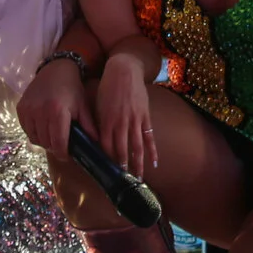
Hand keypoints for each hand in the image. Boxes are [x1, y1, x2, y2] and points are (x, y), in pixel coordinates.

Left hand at [96, 47, 156, 176]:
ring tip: (138, 178)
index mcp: (106, 121)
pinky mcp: (145, 116)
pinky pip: (149, 137)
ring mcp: (134, 120)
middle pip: (121, 150)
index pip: (106, 147)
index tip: (108, 173)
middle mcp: (120, 123)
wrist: (124, 70)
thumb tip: (99, 140)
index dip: (107, 161)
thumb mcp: (99, 105)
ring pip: (136, 147)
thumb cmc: (107, 87)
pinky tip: (153, 162)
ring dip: (138, 164)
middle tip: (124, 182)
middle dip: (123, 167)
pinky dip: (152, 151)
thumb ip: (100, 124)